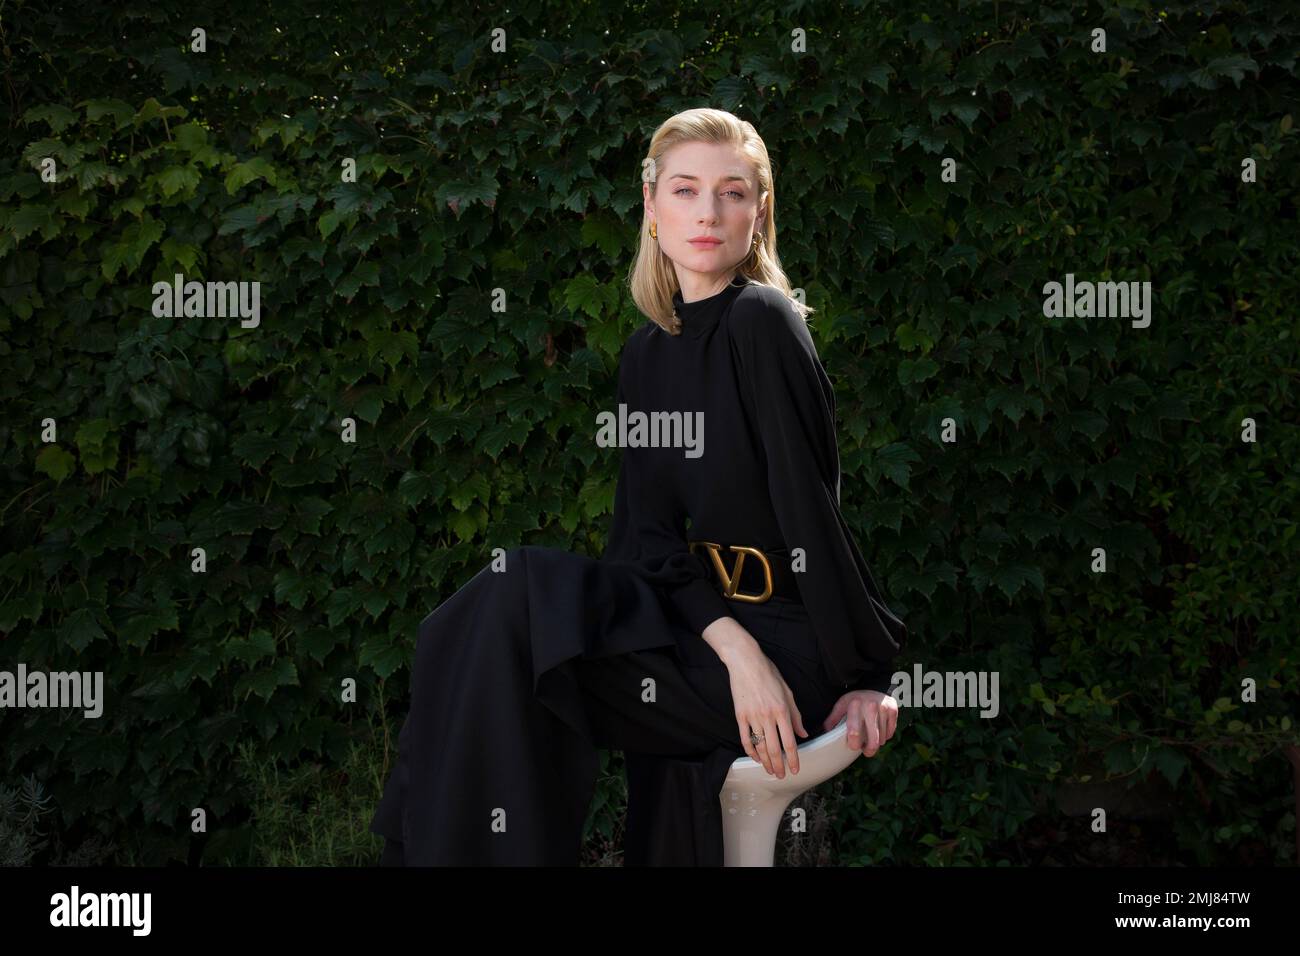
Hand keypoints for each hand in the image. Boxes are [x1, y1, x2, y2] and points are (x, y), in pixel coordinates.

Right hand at [722, 639, 807, 778]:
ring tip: (769, 770)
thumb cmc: (768, 673)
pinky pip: (745, 738)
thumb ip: (796, 715)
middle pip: (774, 749)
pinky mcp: (740, 716)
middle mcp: (768, 716)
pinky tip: (755, 757)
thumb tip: (803, 733)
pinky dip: (750, 751)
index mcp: (782, 710)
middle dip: (779, 766)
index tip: (795, 769)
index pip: (789, 742)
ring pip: (760, 746)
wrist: (745, 661)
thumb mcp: (788, 692)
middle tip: (781, 775)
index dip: (793, 759)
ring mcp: (752, 717)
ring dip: (765, 762)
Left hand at [823, 690, 897, 755]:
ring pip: (882, 739)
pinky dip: (885, 736)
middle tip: (866, 751)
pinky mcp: (893, 710)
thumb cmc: (856, 699)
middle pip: (873, 741)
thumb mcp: (842, 704)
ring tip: (871, 736)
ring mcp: (883, 708)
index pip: (854, 732)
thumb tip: (825, 731)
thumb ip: (833, 718)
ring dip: (877, 742)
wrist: (874, 685)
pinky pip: (890, 733)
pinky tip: (879, 730)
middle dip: (869, 750)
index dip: (854, 744)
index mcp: (854, 705)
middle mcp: (870, 706)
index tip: (854, 746)